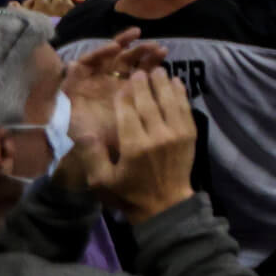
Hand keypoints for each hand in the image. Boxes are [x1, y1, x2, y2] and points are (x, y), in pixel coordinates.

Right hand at [61, 67, 197, 221]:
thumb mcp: (101, 181)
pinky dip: (181, 94)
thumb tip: (85, 131)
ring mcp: (177, 134)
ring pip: (169, 102)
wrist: (165, 205)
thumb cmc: (129, 193)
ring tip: (156, 70)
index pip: (128, 113)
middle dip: (143, 85)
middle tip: (138, 72)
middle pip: (149, 103)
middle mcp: (157, 136)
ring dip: (163, 84)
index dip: (124, 97)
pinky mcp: (190, 135)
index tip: (122, 85)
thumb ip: (92, 156)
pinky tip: (176, 83)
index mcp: (134, 147)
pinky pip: (185, 108)